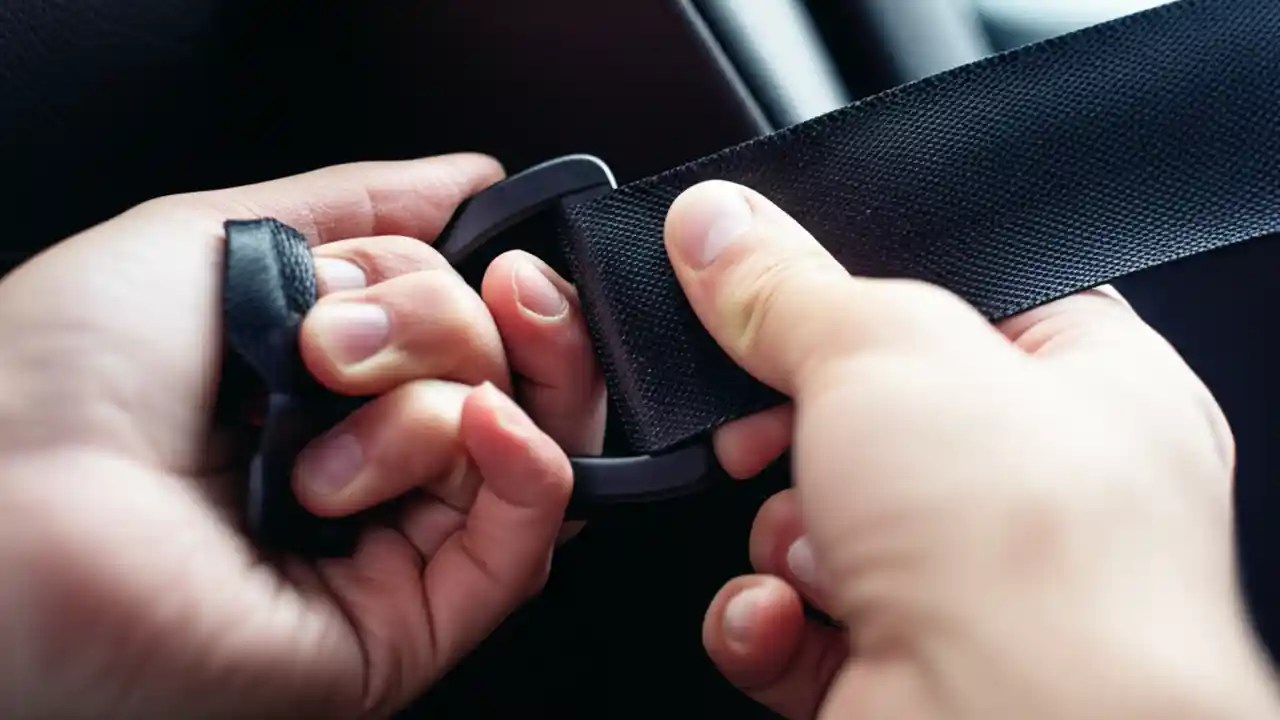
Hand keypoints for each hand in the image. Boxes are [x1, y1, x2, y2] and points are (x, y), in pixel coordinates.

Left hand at [0, 154, 603, 718]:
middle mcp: (366, 467)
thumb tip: (472, 182)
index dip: (503, 286)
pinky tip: (484, 420)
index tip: (498, 252)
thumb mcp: (219, 237)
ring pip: (520, 447)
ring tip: (331, 384)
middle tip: (377, 317)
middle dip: (458, 320)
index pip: (475, 330)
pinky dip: (529, 464)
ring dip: (451, 379)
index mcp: (329, 387)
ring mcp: (387, 550)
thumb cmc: (55, 377)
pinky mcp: (403, 627)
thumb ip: (360, 208)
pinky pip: (521, 543)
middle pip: (509, 380)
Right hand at [662, 181, 1279, 719]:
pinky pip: (797, 623)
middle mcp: (1037, 495)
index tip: (780, 284)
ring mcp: (972, 592)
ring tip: (807, 548)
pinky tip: (784, 615)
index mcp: (1087, 387)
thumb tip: (715, 224)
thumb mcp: (884, 349)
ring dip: (782, 532)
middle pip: (871, 419)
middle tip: (764, 420)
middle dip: (794, 428)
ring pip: (820, 524)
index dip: (868, 287)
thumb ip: (787, 283)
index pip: (968, 302)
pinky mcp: (902, 673)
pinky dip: (766, 619)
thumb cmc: (1030, 554)